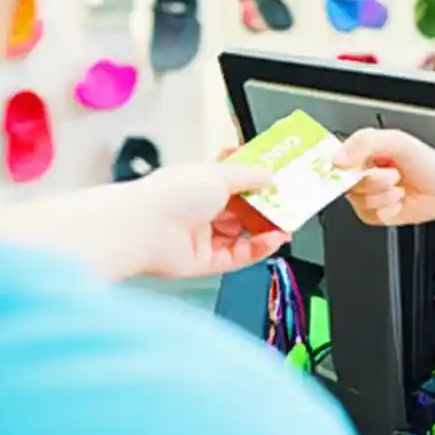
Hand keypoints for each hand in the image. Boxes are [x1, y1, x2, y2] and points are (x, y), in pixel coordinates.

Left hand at [126, 160, 288, 279]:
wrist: (144, 229)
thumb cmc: (170, 194)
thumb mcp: (220, 173)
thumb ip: (249, 175)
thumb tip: (269, 174)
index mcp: (201, 183)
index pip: (236, 180)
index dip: (258, 181)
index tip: (280, 179)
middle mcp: (201, 210)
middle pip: (242, 210)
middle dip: (267, 208)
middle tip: (291, 204)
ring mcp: (202, 236)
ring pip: (243, 235)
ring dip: (266, 230)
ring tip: (288, 224)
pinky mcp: (204, 262)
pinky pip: (238, 256)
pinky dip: (258, 249)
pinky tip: (273, 240)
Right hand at [332, 128, 434, 225]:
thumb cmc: (430, 164)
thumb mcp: (399, 142)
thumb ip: (365, 142)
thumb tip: (337, 158)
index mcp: (365, 150)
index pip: (336, 156)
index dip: (338, 165)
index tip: (348, 168)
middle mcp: (364, 171)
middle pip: (345, 182)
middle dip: (372, 181)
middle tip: (392, 175)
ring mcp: (370, 193)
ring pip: (357, 200)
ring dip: (381, 196)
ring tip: (399, 187)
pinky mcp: (377, 213)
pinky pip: (367, 216)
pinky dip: (385, 211)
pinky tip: (398, 202)